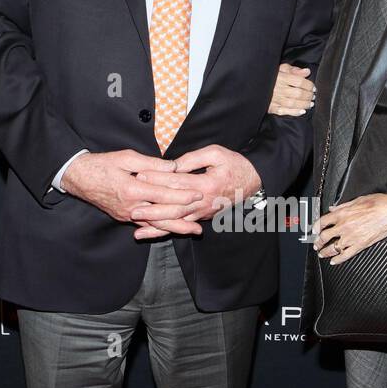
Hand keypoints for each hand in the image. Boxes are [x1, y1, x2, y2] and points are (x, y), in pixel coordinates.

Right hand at [61, 149, 207, 233]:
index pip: (163, 194)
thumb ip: (151, 163)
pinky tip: (173, 230)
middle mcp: (131, 206)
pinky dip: (161, 229)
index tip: (199, 193)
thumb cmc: (102, 165)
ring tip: (194, 230)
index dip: (183, 195)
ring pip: (156, 225)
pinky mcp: (124, 218)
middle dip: (185, 216)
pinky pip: (146, 225)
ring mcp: (127, 215)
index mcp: (133, 189)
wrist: (79, 178)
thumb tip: (173, 166)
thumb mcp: (126, 157)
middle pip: (163, 215)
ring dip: (176, 228)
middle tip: (203, 214)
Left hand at [131, 144, 261, 239]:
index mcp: (206, 184)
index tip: (140, 174)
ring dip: (155, 223)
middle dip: (151, 206)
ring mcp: (202, 212)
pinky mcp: (202, 218)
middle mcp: (203, 202)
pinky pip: (181, 226)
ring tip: (136, 223)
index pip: (177, 181)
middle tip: (132, 205)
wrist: (254, 183)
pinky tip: (149, 233)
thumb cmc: (235, 165)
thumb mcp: (217, 153)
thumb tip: (172, 164)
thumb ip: (193, 158)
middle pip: (173, 205)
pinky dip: (164, 231)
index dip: (158, 178)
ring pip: (176, 220)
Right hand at [267, 62, 314, 114]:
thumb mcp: (282, 69)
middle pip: (298, 93)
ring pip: (293, 103)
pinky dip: (294, 112)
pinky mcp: (271, 107)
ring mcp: (274, 99)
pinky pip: (284, 111)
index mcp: (281, 77)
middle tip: (313, 96)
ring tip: (310, 104)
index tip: (313, 88)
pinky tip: (302, 111)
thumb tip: (307, 72)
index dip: (309, 86)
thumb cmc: (271, 76)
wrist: (256, 85)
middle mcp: (278, 88)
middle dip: (309, 96)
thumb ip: (295, 70)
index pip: (299, 82)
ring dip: (304, 104)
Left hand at [312, 191, 386, 263]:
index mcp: (342, 214)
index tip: (314, 231)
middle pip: (324, 237)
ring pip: (332, 248)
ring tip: (322, 254)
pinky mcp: (360, 246)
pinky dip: (338, 259)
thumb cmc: (378, 204)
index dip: (315, 227)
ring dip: (324, 252)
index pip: (322, 222)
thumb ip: (343, 206)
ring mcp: (351, 237)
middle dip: (317, 242)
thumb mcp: (357, 200)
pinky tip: (334, 261)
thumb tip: (333, 208)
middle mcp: (344, 226)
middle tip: (316, 244)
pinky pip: (345, 255)